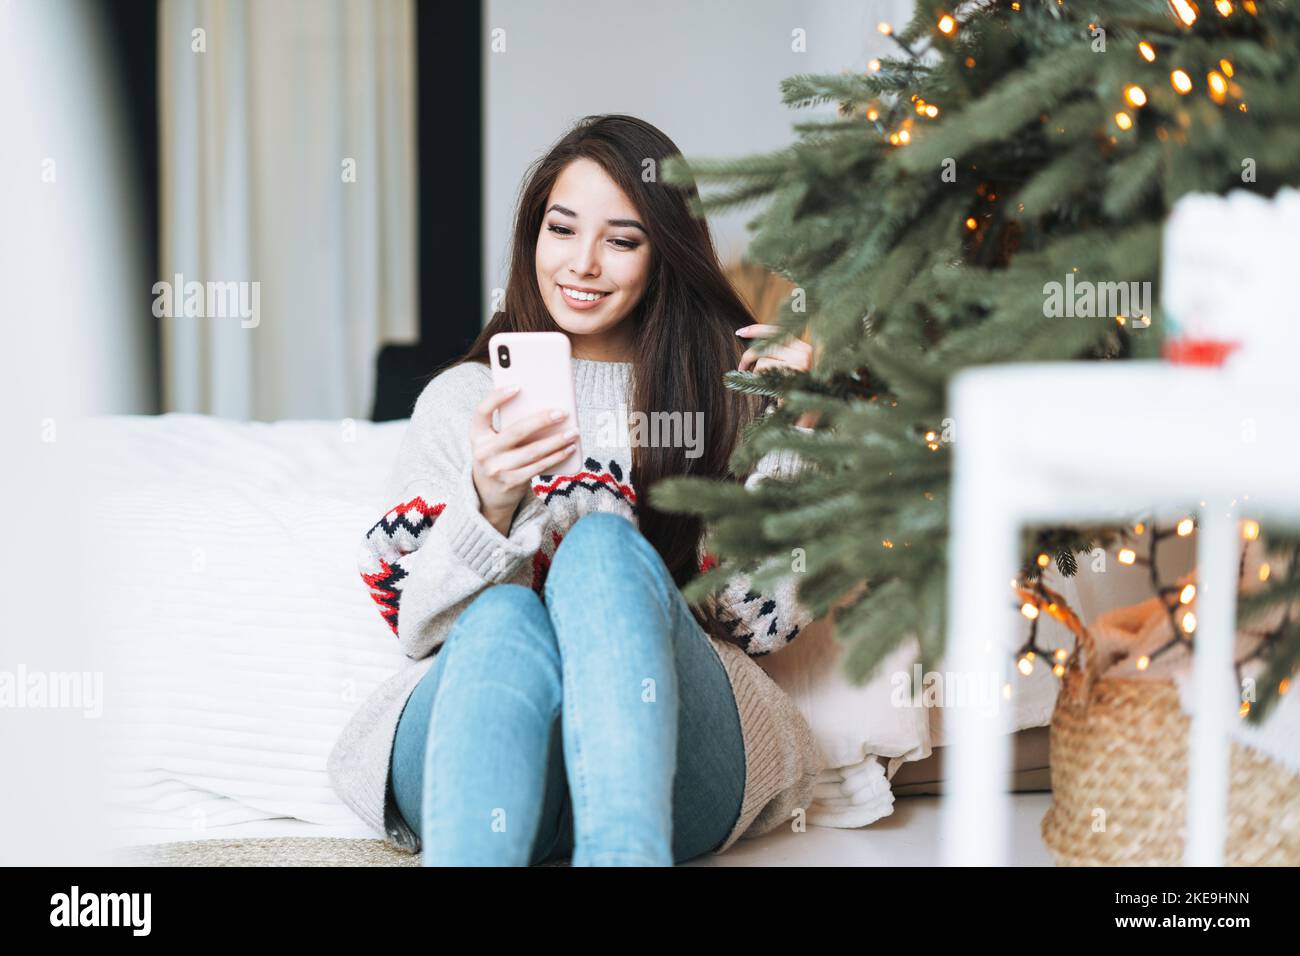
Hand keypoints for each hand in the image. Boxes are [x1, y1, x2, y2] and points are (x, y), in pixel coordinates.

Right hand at [469, 387, 577, 534]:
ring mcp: (497, 469)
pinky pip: (539, 466)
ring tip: (574, 432)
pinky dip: (556, 456)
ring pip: (533, 451)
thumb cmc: (497, 456)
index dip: (497, 397)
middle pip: (516, 431)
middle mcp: (483, 452)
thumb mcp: (492, 440)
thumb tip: (543, 406)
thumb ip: (507, 424)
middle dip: (542, 420)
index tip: (518, 387)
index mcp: (477, 435)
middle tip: (562, 412)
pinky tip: (568, 448)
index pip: (482, 411)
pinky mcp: (512, 482)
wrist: (487, 494)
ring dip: (557, 441)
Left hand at [736, 324, 819, 428]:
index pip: (777, 331)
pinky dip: (758, 379)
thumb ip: (776, 354)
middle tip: (741, 367)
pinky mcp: (791, 375)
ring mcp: (800, 363)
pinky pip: (763, 370)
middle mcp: (805, 352)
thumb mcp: (787, 370)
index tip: (739, 332)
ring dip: (755, 373)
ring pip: (762, 359)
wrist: (805, 417)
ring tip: (764, 386)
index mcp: (804, 348)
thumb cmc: (794, 394)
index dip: (756, 330)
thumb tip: (751, 337)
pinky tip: (768, 390)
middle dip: (749, 355)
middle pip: (766, 344)